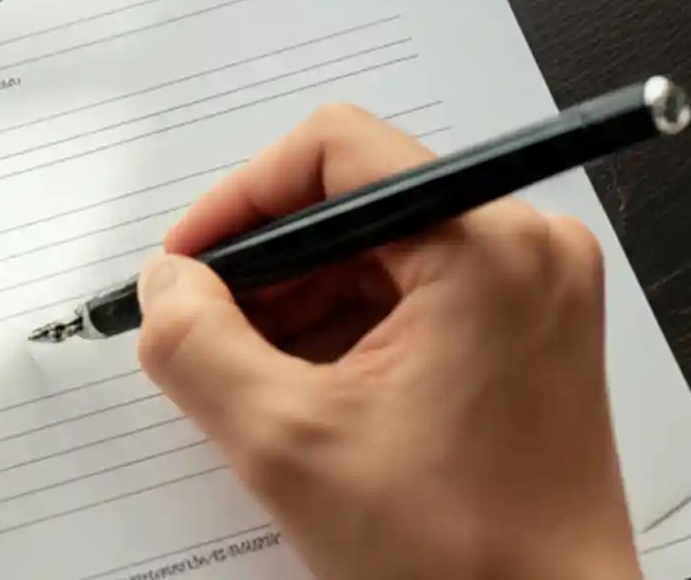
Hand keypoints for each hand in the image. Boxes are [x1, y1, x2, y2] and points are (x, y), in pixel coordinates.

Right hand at [136, 105, 639, 578]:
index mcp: (485, 249)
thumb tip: (165, 285)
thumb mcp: (287, 444)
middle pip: (350, 202)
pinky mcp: (515, 329)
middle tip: (204, 331)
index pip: (333, 151)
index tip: (192, 260)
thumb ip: (197, 345)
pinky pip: (404, 294)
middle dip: (263, 267)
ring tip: (253, 378)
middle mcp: (521, 249)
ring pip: (372, 252)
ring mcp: (525, 290)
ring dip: (296, 304)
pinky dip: (339, 330)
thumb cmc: (462, 558)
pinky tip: (303, 390)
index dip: (240, 199)